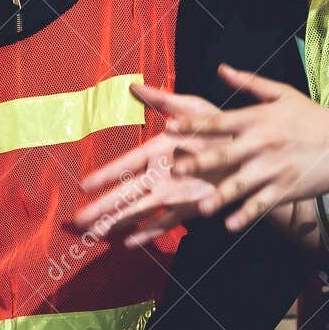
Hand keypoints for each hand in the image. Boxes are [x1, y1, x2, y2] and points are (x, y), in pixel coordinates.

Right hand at [72, 84, 230, 247]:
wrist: (251, 152)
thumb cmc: (221, 126)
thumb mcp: (192, 107)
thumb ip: (163, 100)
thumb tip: (133, 85)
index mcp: (157, 151)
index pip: (124, 165)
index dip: (104, 175)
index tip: (83, 185)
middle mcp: (160, 175)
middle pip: (124, 193)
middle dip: (101, 207)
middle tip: (77, 221)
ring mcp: (173, 193)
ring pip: (138, 210)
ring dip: (117, 222)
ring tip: (94, 234)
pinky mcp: (189, 207)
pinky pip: (165, 223)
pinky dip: (148, 233)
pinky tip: (129, 243)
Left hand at [167, 64, 328, 231]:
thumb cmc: (314, 118)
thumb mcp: (284, 94)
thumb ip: (250, 82)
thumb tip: (221, 68)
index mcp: (259, 119)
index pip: (219, 121)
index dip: (193, 125)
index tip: (170, 128)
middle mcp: (263, 143)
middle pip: (224, 154)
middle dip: (198, 163)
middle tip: (175, 169)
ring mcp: (274, 168)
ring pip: (240, 184)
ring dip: (219, 197)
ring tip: (201, 208)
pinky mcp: (286, 189)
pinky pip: (261, 204)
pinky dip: (246, 215)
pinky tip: (230, 225)